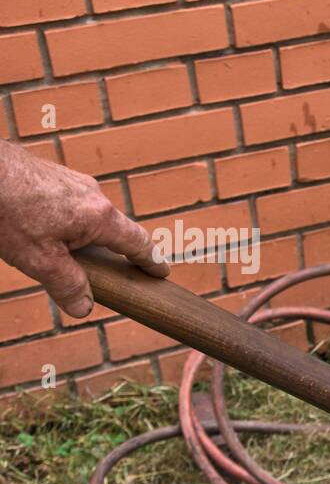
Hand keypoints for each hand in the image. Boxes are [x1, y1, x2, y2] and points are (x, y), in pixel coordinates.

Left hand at [0, 140, 165, 317]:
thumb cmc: (7, 209)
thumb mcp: (38, 259)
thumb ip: (66, 285)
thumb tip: (85, 308)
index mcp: (99, 216)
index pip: (137, 242)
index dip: (150, 261)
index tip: (161, 272)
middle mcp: (93, 194)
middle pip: (111, 229)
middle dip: (106, 251)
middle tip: (95, 272)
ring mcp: (71, 181)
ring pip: (86, 216)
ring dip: (78, 236)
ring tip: (50, 250)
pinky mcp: (51, 175)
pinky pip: (66, 204)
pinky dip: (61, 221)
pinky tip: (34, 227)